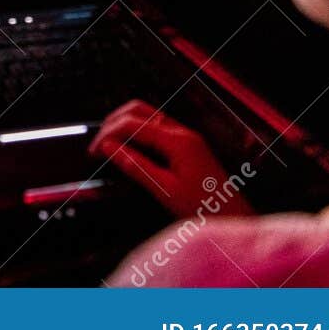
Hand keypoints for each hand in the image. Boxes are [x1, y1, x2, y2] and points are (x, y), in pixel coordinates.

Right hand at [89, 100, 253, 219]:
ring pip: (147, 115)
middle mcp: (182, 133)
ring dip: (124, 124)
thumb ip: (136, 166)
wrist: (235, 219)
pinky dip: (137, 132)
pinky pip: (156, 128)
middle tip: (97, 144)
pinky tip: (128, 148)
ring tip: (108, 143)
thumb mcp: (165, 190)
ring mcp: (186, 137)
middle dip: (113, 122)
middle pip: (138, 110)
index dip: (108, 134)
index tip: (93, 150)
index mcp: (178, 141)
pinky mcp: (187, 145)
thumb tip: (108, 147)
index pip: (133, 124)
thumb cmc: (205, 210)